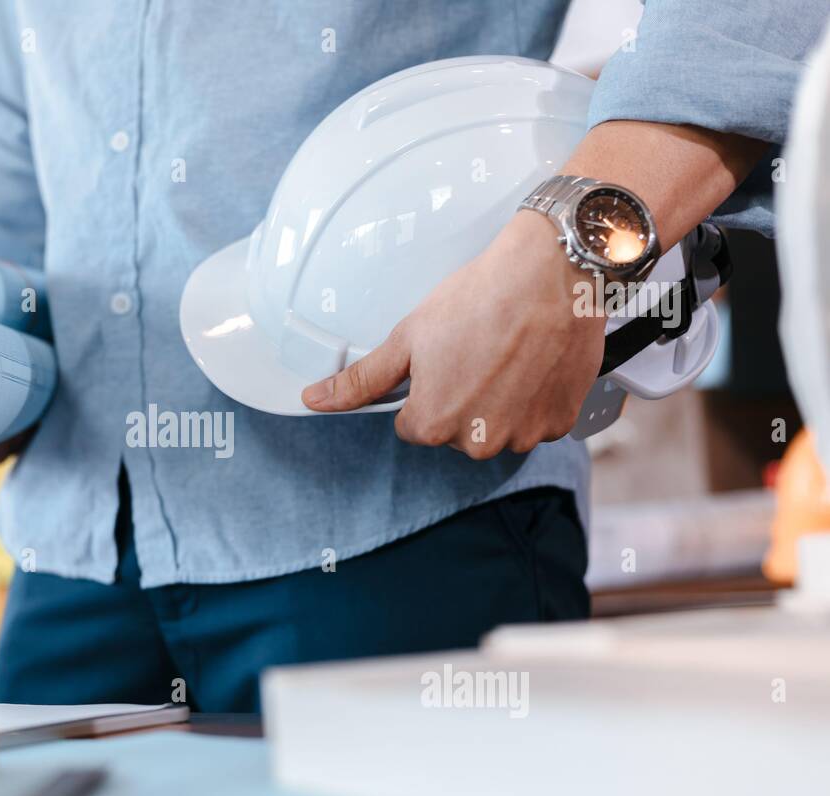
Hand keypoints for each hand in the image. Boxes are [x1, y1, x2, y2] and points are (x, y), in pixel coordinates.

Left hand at [300, 212, 604, 458]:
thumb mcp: (407, 338)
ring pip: (497, 428)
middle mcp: (477, 442)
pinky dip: (535, 399)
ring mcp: (523, 435)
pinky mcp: (560, 422)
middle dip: (460, 398)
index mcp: (432, 426)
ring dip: (499, 402)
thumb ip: (362, 380)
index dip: (424, 389)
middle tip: (476, 352)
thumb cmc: (477, 300)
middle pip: (455, 431)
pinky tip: (535, 363)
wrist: (550, 273)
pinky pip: (537, 422)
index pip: (413, 425)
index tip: (442, 359)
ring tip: (508, 355)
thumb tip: (313, 400)